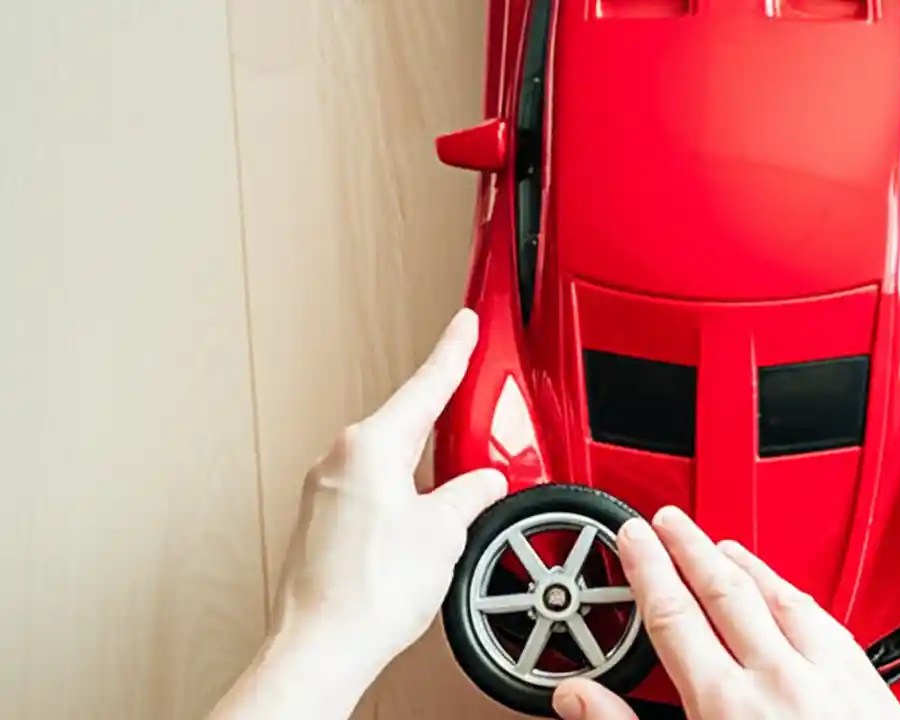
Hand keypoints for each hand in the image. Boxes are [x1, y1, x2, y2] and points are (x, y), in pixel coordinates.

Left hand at [210, 308, 506, 719]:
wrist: (322, 646)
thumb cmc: (368, 593)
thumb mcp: (445, 531)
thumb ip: (471, 494)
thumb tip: (483, 483)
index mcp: (372, 445)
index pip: (425, 384)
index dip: (452, 351)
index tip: (464, 325)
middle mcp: (340, 459)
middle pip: (406, 422)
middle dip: (445, 420)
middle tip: (478, 408)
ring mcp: (326, 490)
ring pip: (390, 460)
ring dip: (425, 467)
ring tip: (459, 486)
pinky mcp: (322, 521)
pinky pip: (373, 489)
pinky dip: (403, 494)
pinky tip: (423, 521)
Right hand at [551, 507, 899, 719]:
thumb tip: (578, 700)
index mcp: (725, 704)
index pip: (673, 612)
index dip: (645, 567)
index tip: (630, 538)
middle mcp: (778, 679)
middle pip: (723, 588)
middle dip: (688, 546)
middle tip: (664, 521)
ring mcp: (827, 677)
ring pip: (777, 595)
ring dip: (742, 561)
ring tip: (716, 542)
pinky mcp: (866, 684)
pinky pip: (823, 619)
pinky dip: (793, 592)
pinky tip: (787, 588)